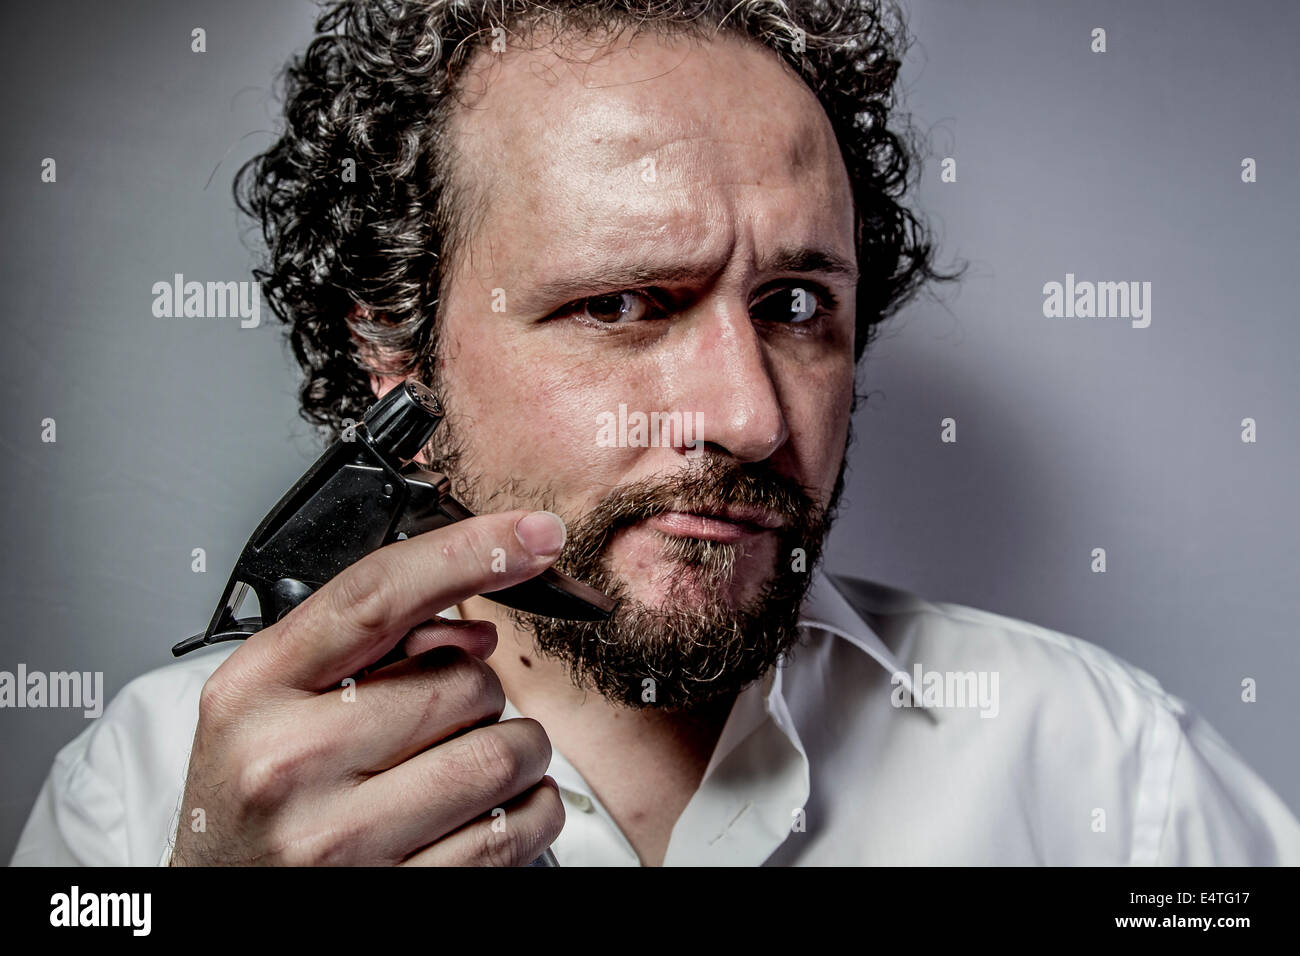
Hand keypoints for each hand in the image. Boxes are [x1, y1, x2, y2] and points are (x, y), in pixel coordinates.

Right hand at [169, 510, 568, 865]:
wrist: (222, 908)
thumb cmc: (249, 803)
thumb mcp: (268, 706)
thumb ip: (360, 652)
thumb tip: (476, 634)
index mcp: (256, 692)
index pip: (378, 596)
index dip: (470, 552)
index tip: (535, 533)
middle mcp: (290, 763)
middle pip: (464, 680)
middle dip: (480, 692)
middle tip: (445, 719)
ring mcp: (341, 839)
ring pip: (503, 753)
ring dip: (515, 752)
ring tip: (467, 763)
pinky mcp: (396, 894)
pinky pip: (514, 829)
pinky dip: (528, 810)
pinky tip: (487, 809)